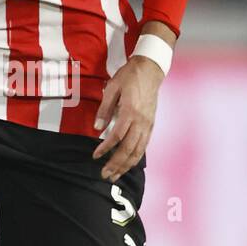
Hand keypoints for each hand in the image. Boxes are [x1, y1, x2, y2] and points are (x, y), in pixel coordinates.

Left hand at [91, 55, 163, 181]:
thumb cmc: (130, 76)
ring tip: (115, 175)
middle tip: (105, 175)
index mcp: (130, 110)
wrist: (151, 69)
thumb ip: (104, 108)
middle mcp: (141, 120)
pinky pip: (144, 146)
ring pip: (138, 150)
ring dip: (126, 165)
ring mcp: (148, 124)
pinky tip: (128, 164)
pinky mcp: (151, 125)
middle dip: (116, 164)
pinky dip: (136, 157)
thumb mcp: (112, 87)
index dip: (105, 148)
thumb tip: (97, 127)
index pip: (117, 135)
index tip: (95, 156)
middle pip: (129, 148)